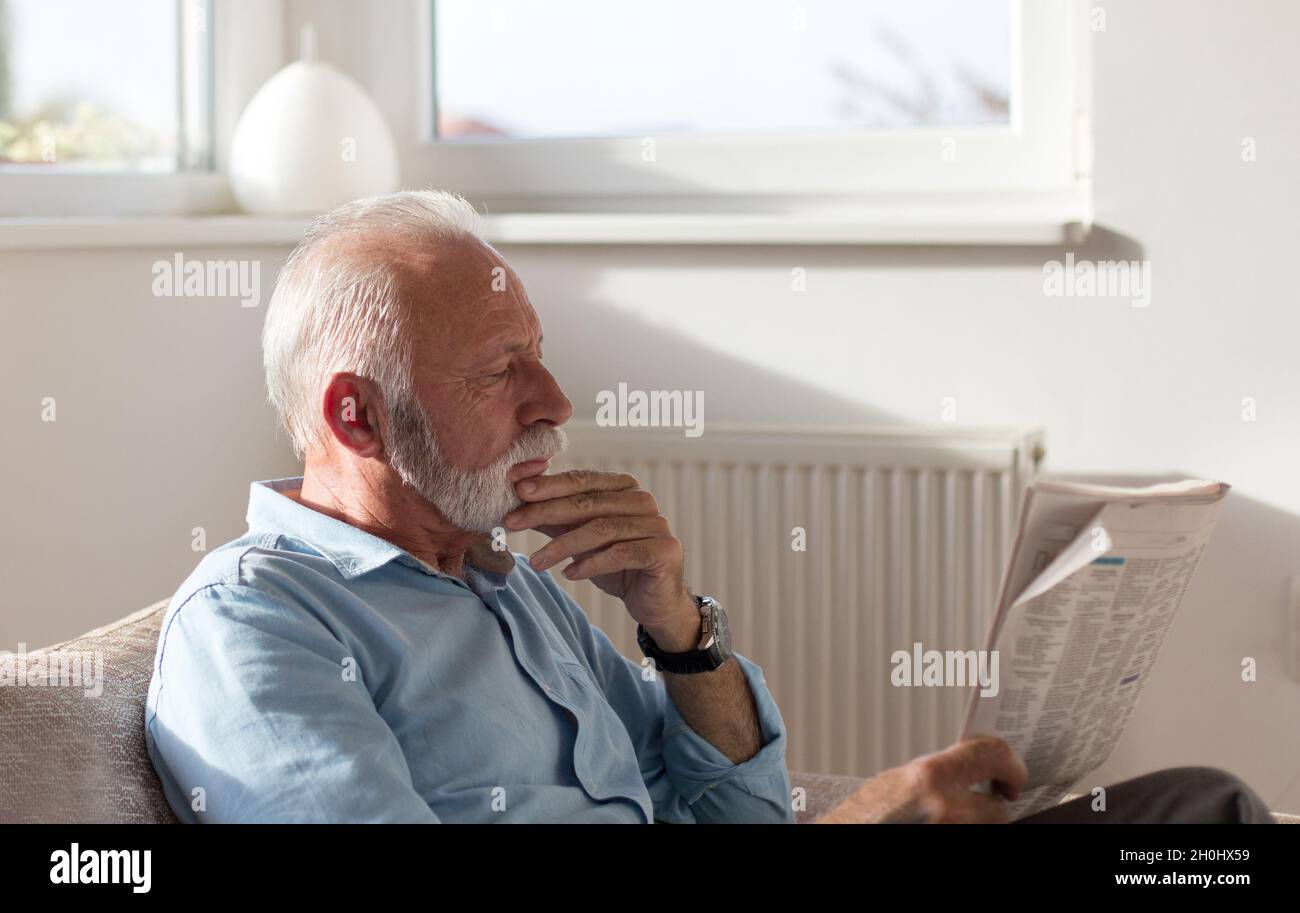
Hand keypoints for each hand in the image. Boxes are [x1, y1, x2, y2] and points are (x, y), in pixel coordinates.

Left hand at [505, 469, 695, 638]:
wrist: (655, 600)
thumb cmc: (618, 565)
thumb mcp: (581, 539)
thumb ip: (556, 519)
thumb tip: (518, 501)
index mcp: (624, 487)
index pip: (581, 480)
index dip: (547, 484)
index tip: (515, 491)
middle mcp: (642, 500)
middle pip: (587, 502)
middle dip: (545, 512)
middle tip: (512, 523)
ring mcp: (657, 524)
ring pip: (601, 529)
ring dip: (563, 546)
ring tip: (537, 561)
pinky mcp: (664, 550)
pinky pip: (621, 554)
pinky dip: (591, 564)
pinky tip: (569, 574)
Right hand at [815, 736, 1027, 823]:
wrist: (844, 837)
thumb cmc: (864, 816)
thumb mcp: (899, 783)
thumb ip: (939, 774)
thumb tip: (977, 770)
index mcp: (930, 777)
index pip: (993, 754)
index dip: (1012, 764)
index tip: (1013, 775)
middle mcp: (944, 810)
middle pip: (999, 810)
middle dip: (999, 808)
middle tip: (1001, 800)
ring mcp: (949, 834)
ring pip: (988, 829)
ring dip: (981, 823)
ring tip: (962, 815)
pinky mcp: (950, 853)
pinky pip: (973, 835)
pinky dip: (970, 830)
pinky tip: (952, 825)